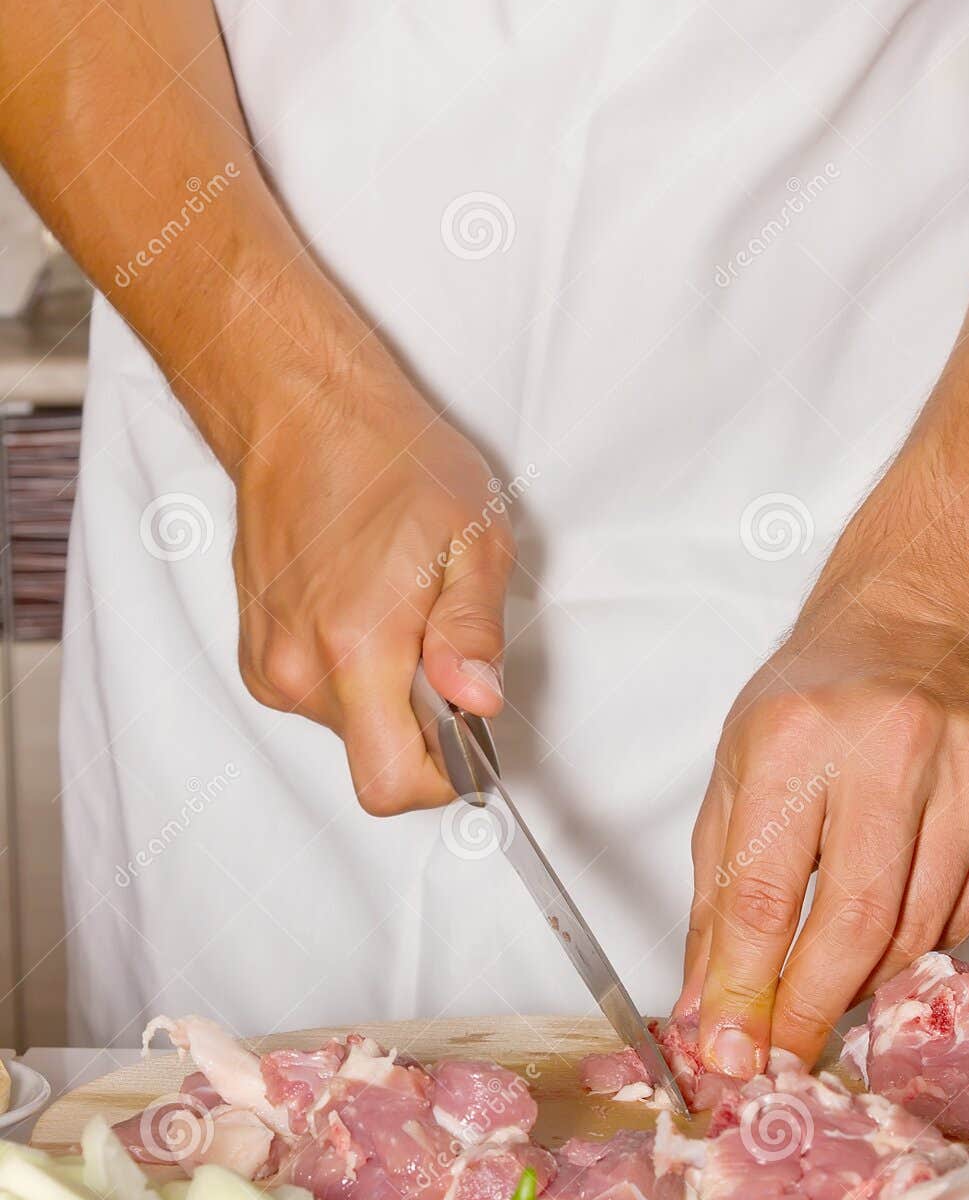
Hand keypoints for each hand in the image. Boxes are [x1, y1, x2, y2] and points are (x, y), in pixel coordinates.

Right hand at [232, 352, 512, 814]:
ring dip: (388, 690)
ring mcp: (270, 665)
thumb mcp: (472, 538)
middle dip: (422, 720)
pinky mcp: (257, 656)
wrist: (305, 416)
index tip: (468, 735)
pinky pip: (322, 698)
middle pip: (375, 756)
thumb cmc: (389, 461)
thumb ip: (475, 632)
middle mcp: (299, 668)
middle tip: (438, 640)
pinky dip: (353, 672)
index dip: (443, 777)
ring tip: (398, 608)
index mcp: (355, 647)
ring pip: (350, 728)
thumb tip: (479, 701)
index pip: (391, 783)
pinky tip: (363, 608)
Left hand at [679, 597, 968, 1074]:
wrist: (924, 623)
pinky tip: (894, 921)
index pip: (763, 893)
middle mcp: (889, 748)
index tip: (729, 1056)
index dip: (745, 991)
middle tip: (784, 1058)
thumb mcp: (737, 775)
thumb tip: (705, 1009)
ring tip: (831, 979)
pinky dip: (922, 942)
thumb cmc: (818, 699)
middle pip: (854, 924)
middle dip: (812, 1010)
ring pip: (918, 931)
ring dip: (865, 979)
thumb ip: (717, 897)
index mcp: (796, 737)